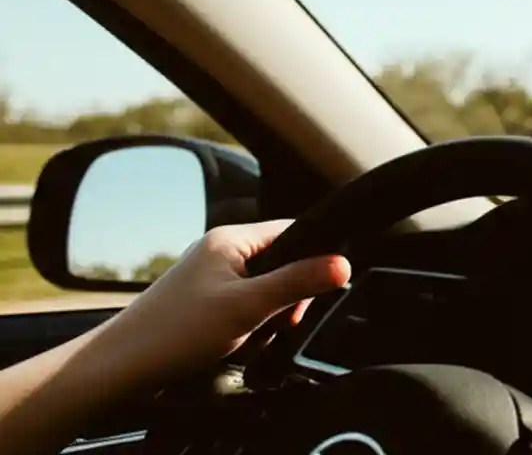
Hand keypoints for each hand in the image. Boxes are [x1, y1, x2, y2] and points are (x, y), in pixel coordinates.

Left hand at [0, 220, 350, 454]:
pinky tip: (235, 343)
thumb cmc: (176, 332)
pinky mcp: (205, 300)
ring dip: (268, 318)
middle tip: (273, 323)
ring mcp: (212, 275)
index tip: (312, 293)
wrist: (122, 365)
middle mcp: (222, 250)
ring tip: (247, 336)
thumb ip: (298, 282)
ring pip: (267, 290)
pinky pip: (247, 307)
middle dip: (288, 299)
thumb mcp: (248, 306)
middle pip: (285, 264)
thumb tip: (344, 263)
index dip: (314, 260)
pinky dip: (249, 327)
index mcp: (232, 238)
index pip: (296, 231)